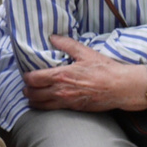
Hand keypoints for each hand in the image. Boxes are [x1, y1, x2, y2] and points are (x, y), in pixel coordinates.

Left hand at [22, 36, 145, 110]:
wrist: (120, 87)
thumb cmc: (104, 69)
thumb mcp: (85, 53)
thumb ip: (67, 44)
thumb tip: (53, 37)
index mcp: (61, 75)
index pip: (35, 79)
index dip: (27, 77)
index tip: (26, 74)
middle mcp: (61, 91)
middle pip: (34, 94)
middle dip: (27, 90)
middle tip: (26, 87)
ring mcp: (67, 102)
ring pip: (41, 105)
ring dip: (33, 101)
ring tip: (31, 97)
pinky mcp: (74, 108)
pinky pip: (53, 110)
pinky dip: (45, 107)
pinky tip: (45, 104)